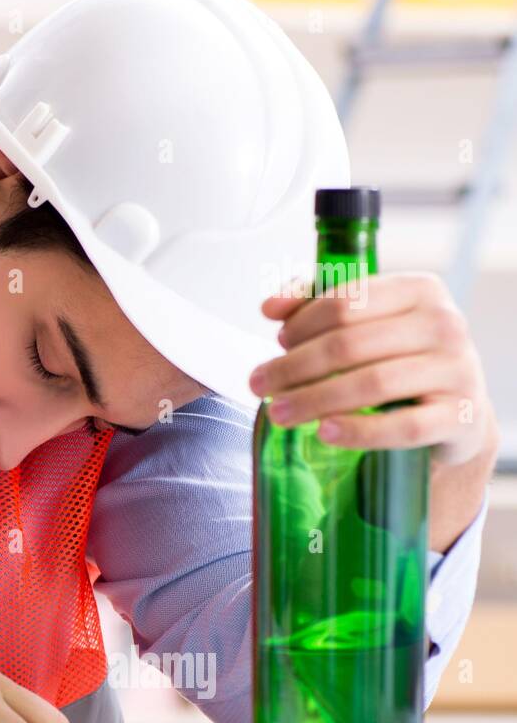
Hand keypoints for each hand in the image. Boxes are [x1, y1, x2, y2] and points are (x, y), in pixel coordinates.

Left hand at [249, 271, 491, 466]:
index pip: (345, 302)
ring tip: (278, 413)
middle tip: (259, 385)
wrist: (458, 410)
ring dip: (313, 400)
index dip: (302, 325)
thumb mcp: (367, 323)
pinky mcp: (463, 416)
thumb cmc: (399, 358)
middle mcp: (445, 325)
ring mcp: (458, 370)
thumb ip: (316, 305)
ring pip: (371, 384)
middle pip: (349, 345)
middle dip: (293, 366)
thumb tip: (269, 307)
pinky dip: (359, 431)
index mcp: (421, 290)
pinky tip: (324, 432)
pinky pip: (403, 427)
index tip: (277, 343)